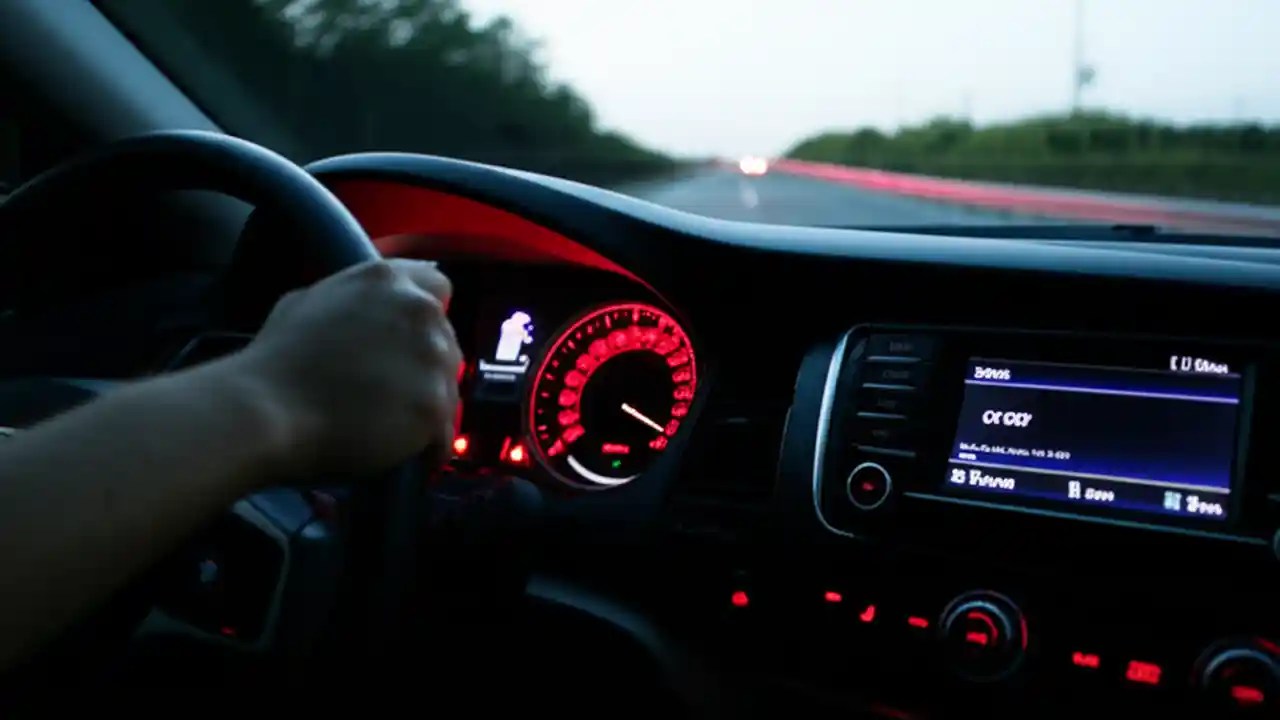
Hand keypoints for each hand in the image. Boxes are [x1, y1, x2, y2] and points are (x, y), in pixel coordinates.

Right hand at [236, 259, 462, 479]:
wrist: (266, 409)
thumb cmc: (276, 359)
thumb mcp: (309, 301)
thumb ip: (353, 301)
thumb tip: (366, 313)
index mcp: (388, 279)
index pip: (438, 288)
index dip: (424, 319)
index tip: (408, 343)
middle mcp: (419, 311)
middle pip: (447, 343)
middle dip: (424, 367)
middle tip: (390, 392)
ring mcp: (431, 358)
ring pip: (449, 389)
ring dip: (427, 408)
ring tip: (390, 428)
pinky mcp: (434, 405)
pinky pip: (444, 433)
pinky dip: (427, 447)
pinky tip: (403, 456)